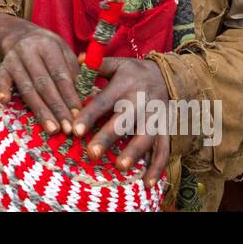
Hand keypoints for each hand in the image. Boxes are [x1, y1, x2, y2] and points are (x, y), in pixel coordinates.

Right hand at [0, 15, 80, 134]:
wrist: (21, 35)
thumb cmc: (49, 49)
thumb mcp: (64, 52)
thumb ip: (73, 70)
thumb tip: (85, 96)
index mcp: (48, 46)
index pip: (60, 74)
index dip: (69, 96)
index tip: (78, 115)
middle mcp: (29, 51)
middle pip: (44, 84)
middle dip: (57, 108)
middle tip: (67, 128)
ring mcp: (13, 59)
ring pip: (27, 88)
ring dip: (40, 110)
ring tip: (52, 129)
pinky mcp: (2, 66)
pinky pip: (1, 79)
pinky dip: (2, 89)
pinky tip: (4, 102)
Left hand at [73, 56, 171, 188]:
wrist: (167, 75)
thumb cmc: (133, 73)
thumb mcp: (117, 64)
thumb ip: (98, 65)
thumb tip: (78, 60)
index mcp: (124, 85)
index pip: (103, 102)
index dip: (89, 116)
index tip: (75, 131)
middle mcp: (140, 102)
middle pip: (124, 121)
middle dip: (109, 138)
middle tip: (92, 153)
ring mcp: (155, 117)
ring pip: (146, 136)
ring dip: (134, 152)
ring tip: (120, 167)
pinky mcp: (166, 129)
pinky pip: (164, 149)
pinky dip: (157, 167)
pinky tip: (147, 183)